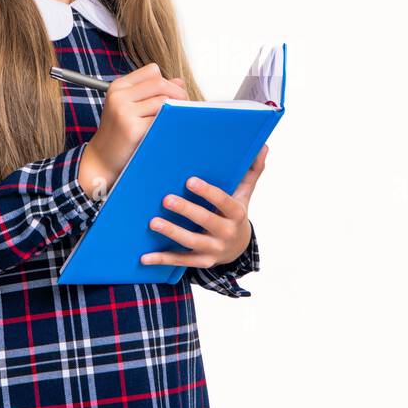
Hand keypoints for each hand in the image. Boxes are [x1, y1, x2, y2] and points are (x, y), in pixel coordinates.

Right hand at [80, 63, 186, 196]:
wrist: (102, 160)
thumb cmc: (120, 133)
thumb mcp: (130, 106)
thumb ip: (153, 92)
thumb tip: (180, 81)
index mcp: (118, 87)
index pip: (152, 71)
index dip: (167, 81)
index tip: (174, 95)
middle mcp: (119, 96)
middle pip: (160, 83)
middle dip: (178, 94)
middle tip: (183, 108)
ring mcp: (124, 112)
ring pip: (164, 100)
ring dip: (175, 110)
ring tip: (174, 121)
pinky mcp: (132, 129)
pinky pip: (162, 119)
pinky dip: (169, 123)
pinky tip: (167, 131)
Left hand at [140, 144, 267, 266]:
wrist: (238, 248)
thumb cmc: (235, 214)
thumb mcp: (246, 194)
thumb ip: (252, 170)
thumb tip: (262, 146)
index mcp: (237, 213)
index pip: (224, 201)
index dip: (208, 192)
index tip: (190, 181)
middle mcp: (226, 233)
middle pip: (206, 221)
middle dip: (186, 210)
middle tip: (166, 199)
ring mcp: (214, 249)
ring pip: (191, 242)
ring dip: (172, 232)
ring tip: (153, 222)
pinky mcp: (202, 261)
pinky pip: (181, 261)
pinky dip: (163, 259)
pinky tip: (145, 256)